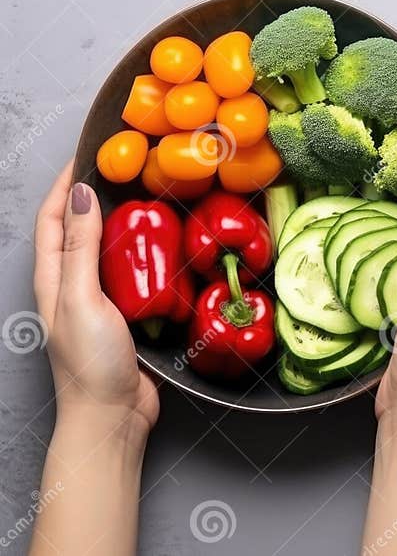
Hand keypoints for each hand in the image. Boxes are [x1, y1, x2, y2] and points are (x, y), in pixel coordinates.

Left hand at [34, 163, 158, 434]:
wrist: (113, 415)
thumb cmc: (90, 363)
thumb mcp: (82, 297)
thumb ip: (81, 248)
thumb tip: (82, 195)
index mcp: (54, 278)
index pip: (53, 219)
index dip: (66, 185)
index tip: (89, 155)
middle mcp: (74, 285)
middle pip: (82, 229)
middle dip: (98, 197)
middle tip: (128, 173)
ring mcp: (102, 301)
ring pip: (112, 251)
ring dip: (126, 225)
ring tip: (152, 202)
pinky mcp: (130, 315)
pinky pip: (138, 275)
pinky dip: (149, 256)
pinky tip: (169, 250)